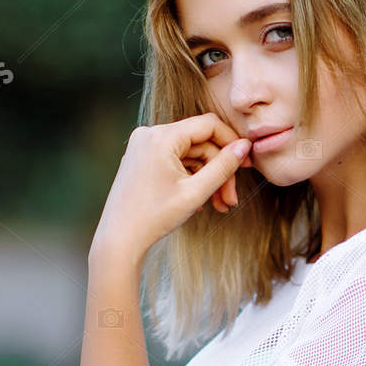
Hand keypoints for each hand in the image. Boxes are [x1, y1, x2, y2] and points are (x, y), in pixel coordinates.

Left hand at [92, 114, 250, 261]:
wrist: (119, 239)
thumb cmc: (153, 217)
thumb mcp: (195, 193)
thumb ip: (223, 167)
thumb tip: (245, 146)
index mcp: (161, 136)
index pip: (208, 125)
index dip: (232, 143)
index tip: (246, 164)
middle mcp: (150, 135)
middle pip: (199, 144)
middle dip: (219, 172)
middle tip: (231, 199)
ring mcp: (143, 147)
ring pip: (189, 156)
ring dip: (206, 179)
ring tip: (218, 206)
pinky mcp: (141, 160)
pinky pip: (175, 162)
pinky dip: (189, 179)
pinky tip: (198, 202)